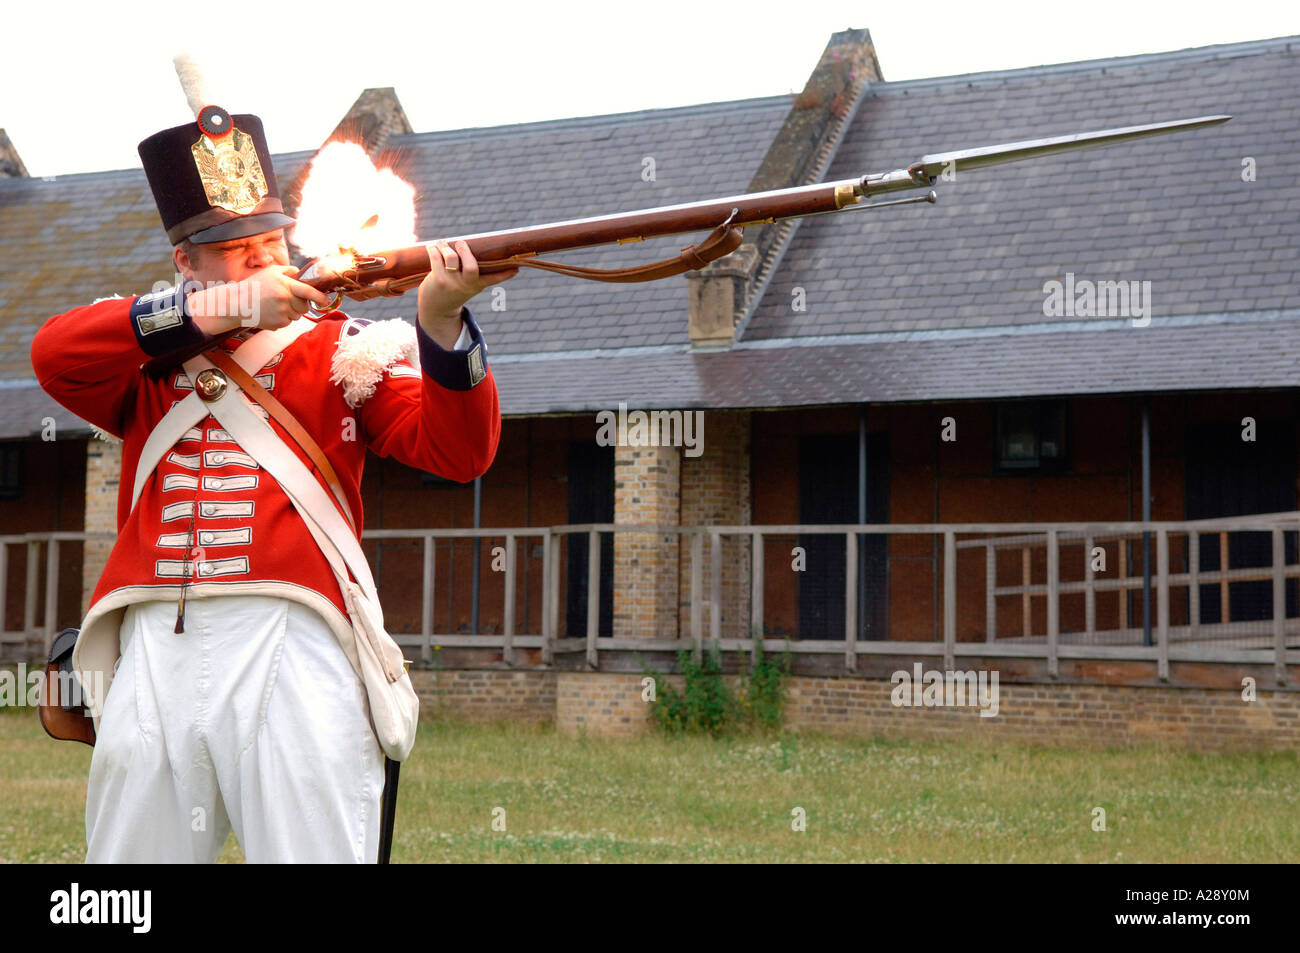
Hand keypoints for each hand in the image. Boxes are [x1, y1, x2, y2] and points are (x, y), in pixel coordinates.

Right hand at [189, 265, 330, 334]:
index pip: (308, 291)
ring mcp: (281, 313)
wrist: (237, 303)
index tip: (326, 300)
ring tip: (275, 305)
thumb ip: (289, 271)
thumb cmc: (255, 285)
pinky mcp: (277, 324)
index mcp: (285, 285)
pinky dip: (283, 319)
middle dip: (300, 304)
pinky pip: (288, 323)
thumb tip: (303, 274)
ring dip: (291, 312)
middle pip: (304, 307)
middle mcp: (284, 299)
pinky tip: (271, 312)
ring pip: (297, 316)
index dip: (320, 297)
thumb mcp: (271, 272)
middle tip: (287, 299)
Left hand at [418, 240, 517, 348]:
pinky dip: (433, 249)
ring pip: (451, 258)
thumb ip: (474, 270)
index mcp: (477, 285)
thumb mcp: (468, 285)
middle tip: (461, 243)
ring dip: (445, 246)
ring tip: (443, 244)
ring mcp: (452, 283)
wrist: (437, 310)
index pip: (494, 279)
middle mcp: (466, 285)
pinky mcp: (438, 280)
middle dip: (465, 251)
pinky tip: (432, 247)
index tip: (516, 268)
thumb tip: (480, 247)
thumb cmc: (454, 290)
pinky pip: (435, 258)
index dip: (505, 274)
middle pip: (471, 267)